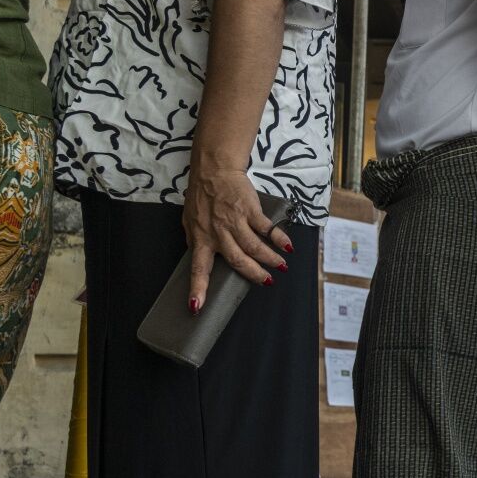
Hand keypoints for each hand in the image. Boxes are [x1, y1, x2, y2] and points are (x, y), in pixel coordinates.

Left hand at [183, 164, 289, 310]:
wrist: (214, 170)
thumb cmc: (201, 194)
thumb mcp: (190, 220)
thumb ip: (195, 240)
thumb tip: (198, 256)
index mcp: (201, 239)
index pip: (198, 268)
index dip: (198, 288)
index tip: (197, 307)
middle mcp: (218, 233)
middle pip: (238, 260)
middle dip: (254, 274)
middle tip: (267, 282)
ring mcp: (235, 221)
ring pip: (255, 247)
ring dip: (270, 259)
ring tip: (281, 265)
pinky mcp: (249, 210)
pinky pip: (266, 228)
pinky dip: (279, 238)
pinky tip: (287, 245)